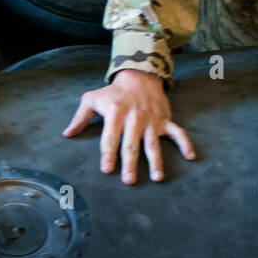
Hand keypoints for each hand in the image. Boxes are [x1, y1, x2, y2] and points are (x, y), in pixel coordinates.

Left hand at [62, 69, 194, 183]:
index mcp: (115, 112)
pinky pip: (178, 132)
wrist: (140, 76)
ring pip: (153, 143)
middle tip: (129, 180)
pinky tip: (190, 157)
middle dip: (130, 163)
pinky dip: (186, 143)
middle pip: (131, 144)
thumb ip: (80, 118)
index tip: (107, 169)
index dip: (108, 154)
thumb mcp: (92, 99)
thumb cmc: (113, 92)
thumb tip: (67, 134)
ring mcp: (151, 120)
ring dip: (156, 161)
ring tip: (157, 178)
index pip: (111, 136)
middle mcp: (134, 117)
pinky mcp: (165, 120)